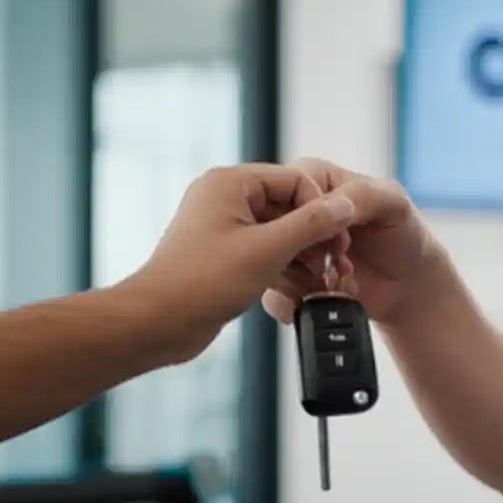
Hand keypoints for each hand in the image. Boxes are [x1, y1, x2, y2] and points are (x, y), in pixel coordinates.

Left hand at [121, 164, 357, 361]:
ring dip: (305, 254)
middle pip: (290, 204)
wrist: (157, 322)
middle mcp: (225, 198)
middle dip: (315, 235)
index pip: (296, 180)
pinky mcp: (226, 252)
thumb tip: (344, 205)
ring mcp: (225, 226)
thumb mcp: (268, 250)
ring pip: (282, 230)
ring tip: (321, 279)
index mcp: (230, 183)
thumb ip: (311, 224)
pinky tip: (303, 288)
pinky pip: (268, 249)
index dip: (321, 209)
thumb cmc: (201, 283)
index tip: (337, 239)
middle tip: (334, 262)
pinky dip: (287, 266)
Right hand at [260, 158, 433, 325]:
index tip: (336, 239)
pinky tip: (331, 297)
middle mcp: (293, 210)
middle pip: (270, 227)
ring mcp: (287, 246)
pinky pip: (275, 295)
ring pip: (268, 262)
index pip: (284, 187)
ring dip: (302, 279)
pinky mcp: (289, 280)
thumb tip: (329, 204)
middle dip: (301, 252)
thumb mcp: (392, 203)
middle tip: (332, 265)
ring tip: (337, 283)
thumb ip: (361, 195)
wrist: (408, 281)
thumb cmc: (403, 232)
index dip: (307, 217)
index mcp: (311, 177)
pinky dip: (301, 301)